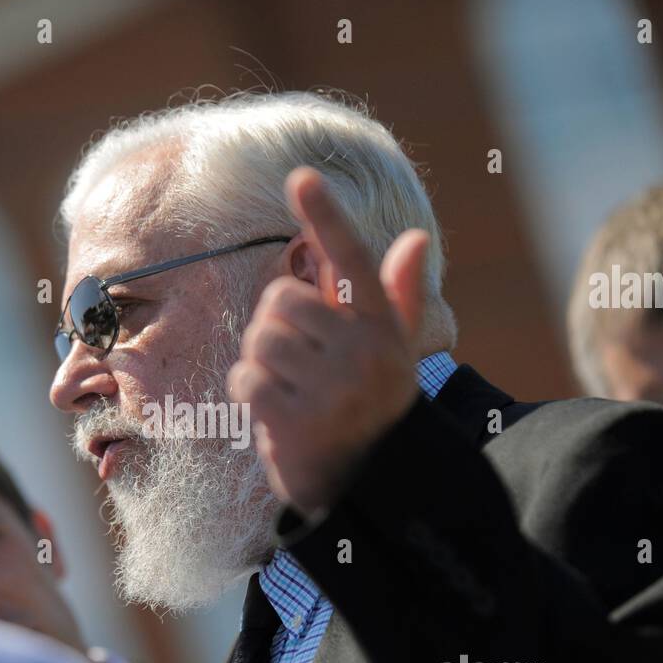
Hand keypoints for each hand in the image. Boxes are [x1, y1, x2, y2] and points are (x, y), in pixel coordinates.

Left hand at [228, 166, 428, 514]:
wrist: (364, 487)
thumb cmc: (369, 408)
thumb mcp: (389, 352)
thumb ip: (395, 296)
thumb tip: (417, 237)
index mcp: (382, 327)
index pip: (353, 259)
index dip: (327, 215)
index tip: (301, 176)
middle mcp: (363, 353)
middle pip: (281, 299)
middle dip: (275, 328)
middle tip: (297, 365)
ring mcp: (332, 389)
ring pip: (259, 339)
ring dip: (259, 364)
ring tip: (287, 390)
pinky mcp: (298, 421)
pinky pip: (245, 380)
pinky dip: (246, 395)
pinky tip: (272, 413)